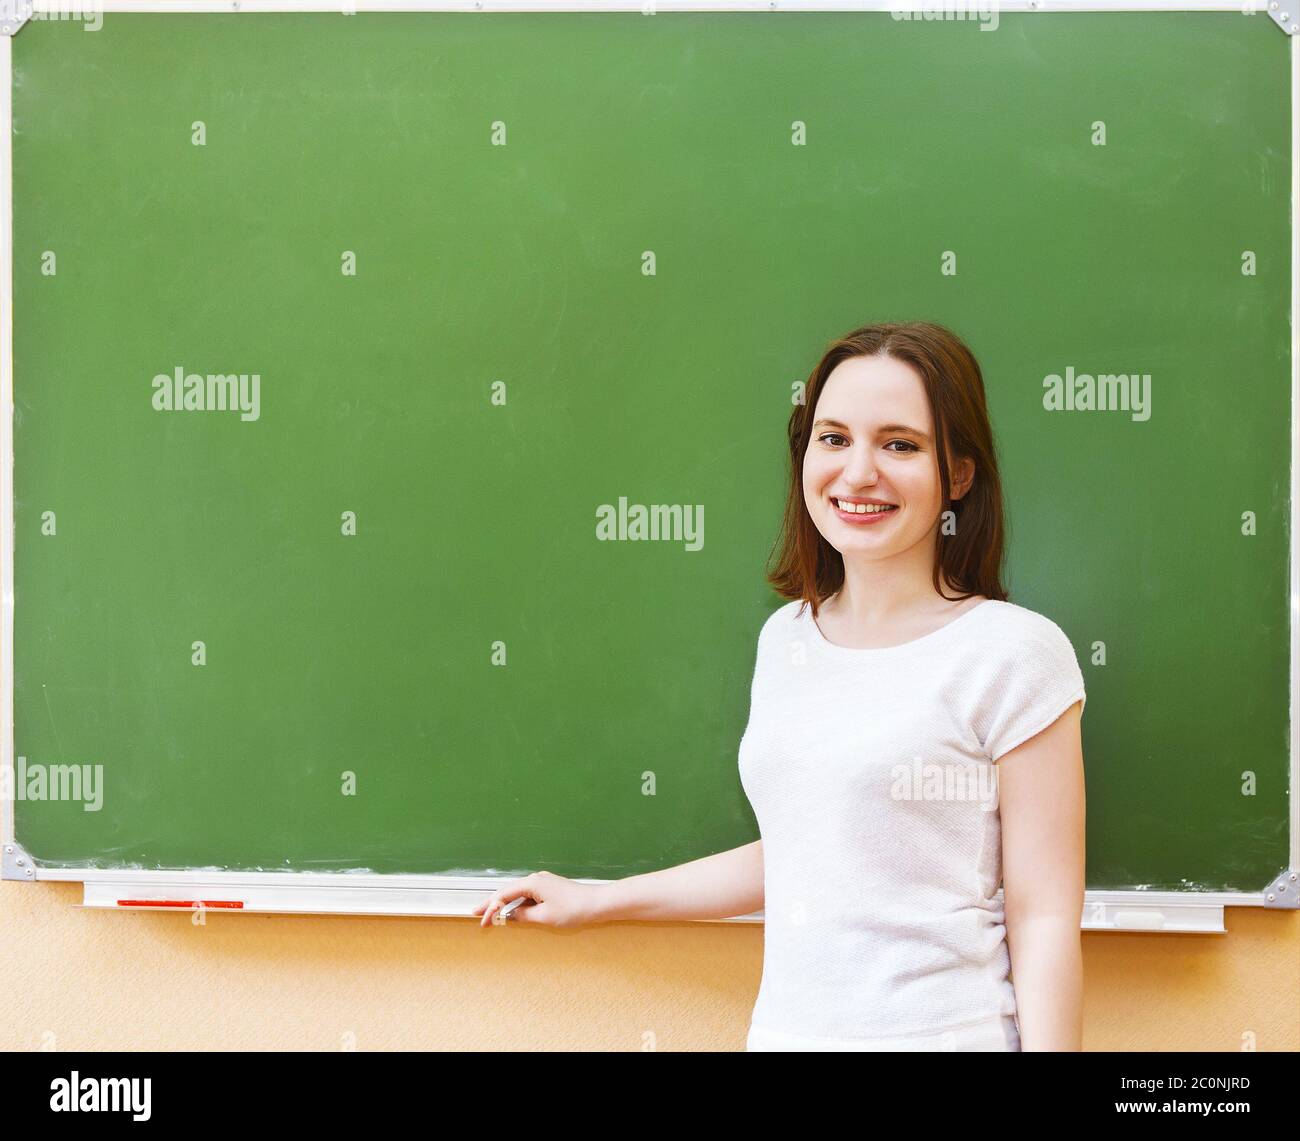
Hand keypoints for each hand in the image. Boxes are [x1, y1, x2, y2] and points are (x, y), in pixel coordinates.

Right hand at [472, 870, 600, 929]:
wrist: (597, 903)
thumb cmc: (573, 909)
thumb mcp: (544, 917)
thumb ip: (523, 916)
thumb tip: (510, 916)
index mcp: (532, 883)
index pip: (504, 895)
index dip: (491, 909)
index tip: (483, 921)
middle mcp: (535, 879)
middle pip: (508, 891)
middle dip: (492, 903)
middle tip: (475, 912)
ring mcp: (543, 883)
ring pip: (517, 893)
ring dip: (504, 904)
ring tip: (490, 915)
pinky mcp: (549, 888)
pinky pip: (528, 895)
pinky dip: (517, 904)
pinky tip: (513, 913)